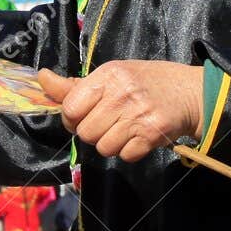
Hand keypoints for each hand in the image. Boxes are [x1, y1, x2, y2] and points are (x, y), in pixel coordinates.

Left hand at [37, 60, 204, 162]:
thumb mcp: (111, 74)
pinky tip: (137, 136)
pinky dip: (129, 151)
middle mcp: (122, 94)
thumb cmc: (144, 82)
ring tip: (123, 129)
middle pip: (85, 132)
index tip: (83, 116)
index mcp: (108, 75)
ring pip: (103, 147)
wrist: (189, 92)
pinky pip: (124, 155)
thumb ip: (75, 85)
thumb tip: (41, 78)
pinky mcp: (152, 135)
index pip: (71, 108)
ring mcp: (138, 116)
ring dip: (110, 143)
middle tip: (108, 122)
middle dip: (93, 132)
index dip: (72, 117)